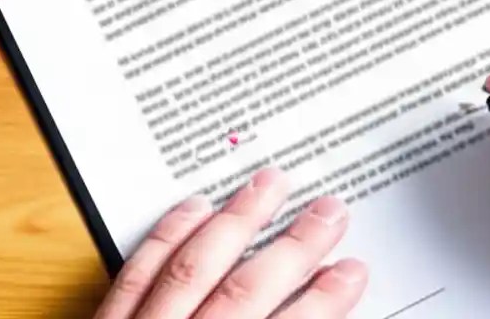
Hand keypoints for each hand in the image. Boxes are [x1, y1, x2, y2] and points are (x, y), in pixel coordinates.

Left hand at [93, 167, 366, 318]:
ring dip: (236, 222)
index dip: (327, 299)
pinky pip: (136, 276)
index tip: (353, 269)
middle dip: (294, 246)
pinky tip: (193, 208)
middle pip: (247, 290)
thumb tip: (321, 309)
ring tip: (268, 184)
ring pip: (193, 268)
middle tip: (328, 211)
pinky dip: (166, 238)